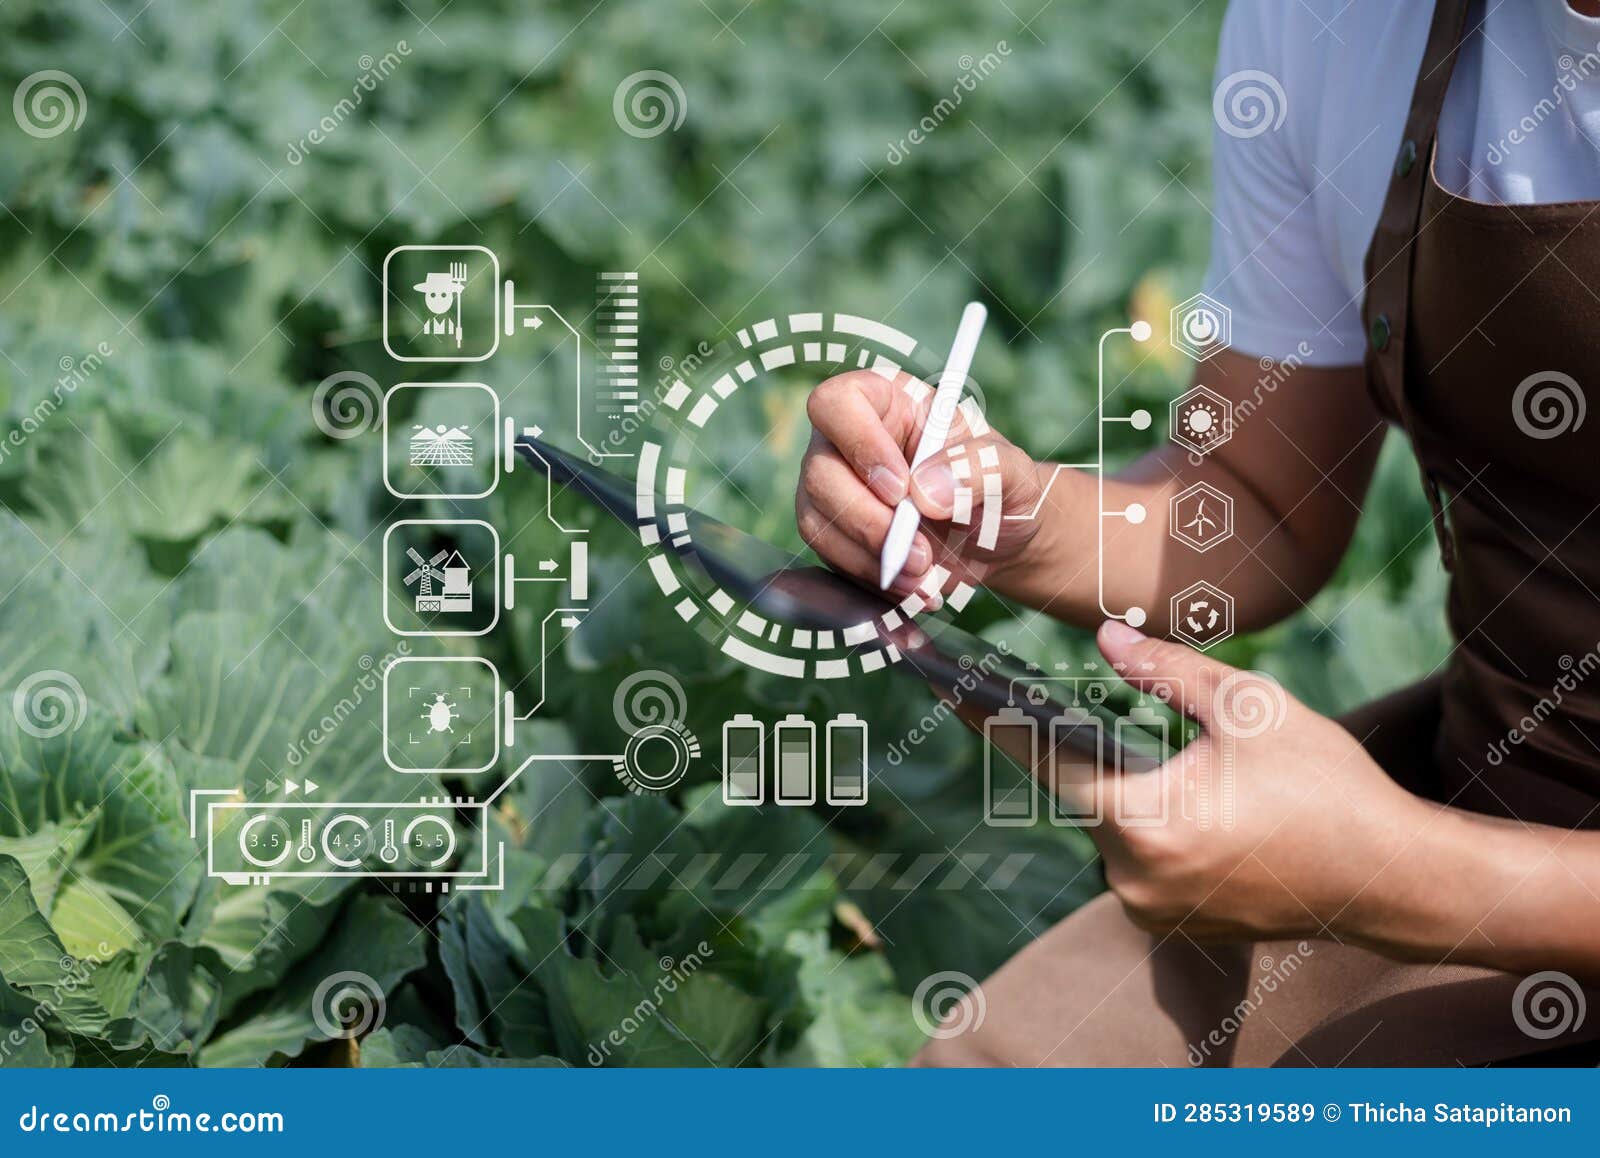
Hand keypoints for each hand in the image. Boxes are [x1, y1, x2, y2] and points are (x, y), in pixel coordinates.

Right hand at [795, 370, 1046, 599]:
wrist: (998, 539)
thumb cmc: (1001, 488)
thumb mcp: (1009, 470)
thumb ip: (976, 468)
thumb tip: (924, 492)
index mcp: (887, 403)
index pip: (836, 402)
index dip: (858, 443)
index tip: (901, 487)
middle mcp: (849, 442)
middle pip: (819, 472)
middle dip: (869, 521)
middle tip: (921, 550)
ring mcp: (836, 489)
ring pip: (816, 520)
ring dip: (869, 558)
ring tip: (924, 574)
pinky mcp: (836, 533)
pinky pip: (831, 558)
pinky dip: (871, 580)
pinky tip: (914, 587)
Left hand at [972, 620, 1437, 943]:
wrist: (1396, 880)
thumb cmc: (1329, 789)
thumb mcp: (1250, 708)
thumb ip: (1167, 670)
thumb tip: (1106, 636)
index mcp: (1142, 823)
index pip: (1042, 760)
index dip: (987, 717)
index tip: (940, 683)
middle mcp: (1132, 879)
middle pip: (1076, 792)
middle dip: (1073, 744)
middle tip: (1050, 694)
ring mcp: (1151, 908)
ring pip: (1108, 823)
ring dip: (1115, 782)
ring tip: (1115, 735)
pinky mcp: (1175, 918)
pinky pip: (1137, 854)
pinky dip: (1142, 815)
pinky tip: (1165, 785)